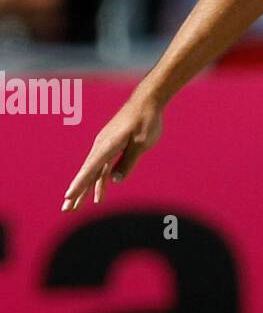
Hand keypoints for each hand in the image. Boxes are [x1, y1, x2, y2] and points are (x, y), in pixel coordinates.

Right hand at [61, 91, 163, 211]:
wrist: (146, 103)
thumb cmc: (145, 122)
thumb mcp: (140, 144)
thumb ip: (127, 162)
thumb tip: (114, 180)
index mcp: (107, 146)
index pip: (90, 169)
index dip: (79, 184)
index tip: (68, 196)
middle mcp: (101, 147)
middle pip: (87, 174)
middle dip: (76, 193)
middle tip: (66, 209)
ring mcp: (105, 147)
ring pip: (93, 173)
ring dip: (85, 191)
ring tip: (75, 207)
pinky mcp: (111, 148)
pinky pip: (102, 168)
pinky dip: (99, 182)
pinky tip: (99, 196)